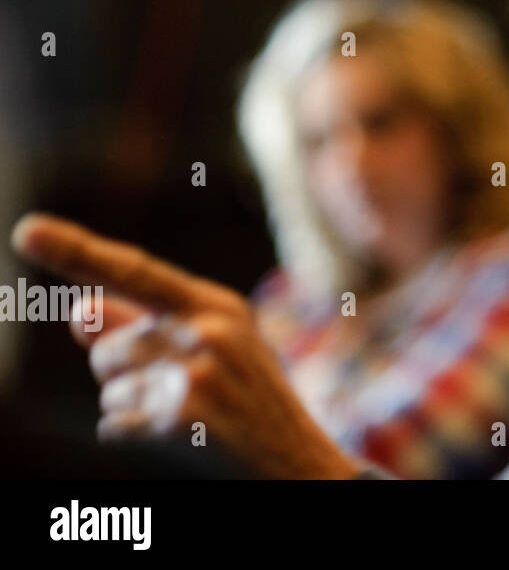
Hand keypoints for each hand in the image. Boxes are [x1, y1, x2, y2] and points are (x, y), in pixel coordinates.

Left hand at [10, 212, 366, 478]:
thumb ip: (143, 325)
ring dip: (130, 407)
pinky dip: (132, 434)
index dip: (77, 251)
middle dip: (122, 373)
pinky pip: (114, 422)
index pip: (134, 271)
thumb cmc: (246, 400)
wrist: (297, 460)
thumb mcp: (208, 349)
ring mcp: (197, 372)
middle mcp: (208, 328)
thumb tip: (79, 311)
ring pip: (107, 386)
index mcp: (215, 303)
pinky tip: (178, 438)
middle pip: (106, 345)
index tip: (27, 232)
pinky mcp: (182, 416)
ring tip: (184, 414)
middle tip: (181, 392)